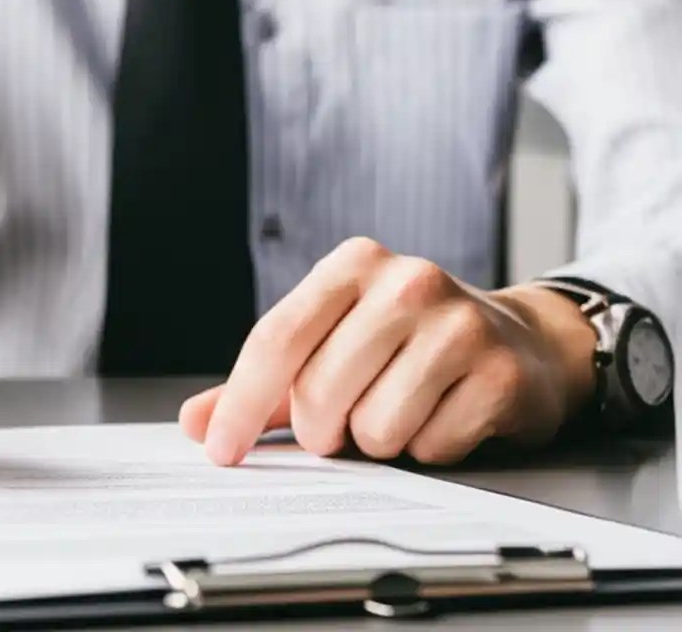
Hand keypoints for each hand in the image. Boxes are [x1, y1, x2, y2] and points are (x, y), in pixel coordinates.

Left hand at [180, 237, 596, 465]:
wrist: (520, 343)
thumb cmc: (409, 346)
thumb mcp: (331, 346)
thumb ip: (261, 385)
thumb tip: (196, 422)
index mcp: (352, 266)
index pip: (277, 338)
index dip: (241, 402)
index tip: (220, 450)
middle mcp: (406, 282)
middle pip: (319, 391)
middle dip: (322, 430)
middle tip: (344, 424)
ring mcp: (459, 324)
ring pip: (375, 427)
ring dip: (379, 440)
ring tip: (403, 410)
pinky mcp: (500, 372)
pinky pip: (431, 447)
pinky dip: (428, 449)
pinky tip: (444, 416)